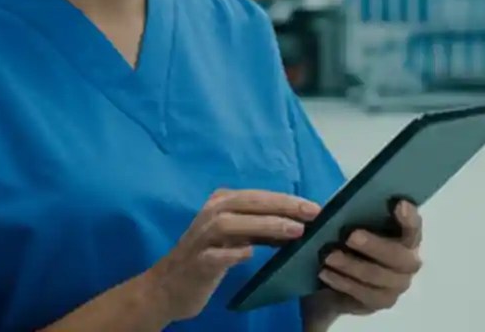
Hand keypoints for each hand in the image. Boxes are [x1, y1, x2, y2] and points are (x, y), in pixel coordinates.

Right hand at [141, 189, 320, 321]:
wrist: (168, 288)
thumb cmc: (209, 258)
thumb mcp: (238, 238)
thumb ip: (263, 229)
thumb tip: (301, 223)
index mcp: (221, 203)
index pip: (258, 196)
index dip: (287, 200)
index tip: (316, 207)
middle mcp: (210, 214)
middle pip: (247, 203)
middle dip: (282, 206)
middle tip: (312, 214)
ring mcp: (201, 238)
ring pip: (231, 224)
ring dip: (264, 226)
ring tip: (294, 231)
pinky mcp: (195, 263)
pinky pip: (214, 256)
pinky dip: (233, 253)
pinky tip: (250, 254)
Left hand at [305, 200, 423, 322]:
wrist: (347, 276)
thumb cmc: (356, 242)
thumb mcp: (357, 224)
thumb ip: (358, 213)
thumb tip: (334, 207)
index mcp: (409, 236)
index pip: (414, 225)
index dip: (409, 216)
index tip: (399, 204)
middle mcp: (410, 261)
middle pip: (398, 256)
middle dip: (374, 245)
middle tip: (351, 236)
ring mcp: (398, 284)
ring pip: (376, 276)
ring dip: (351, 265)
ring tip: (328, 256)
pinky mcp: (382, 302)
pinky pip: (363, 294)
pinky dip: (342, 282)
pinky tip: (326, 273)